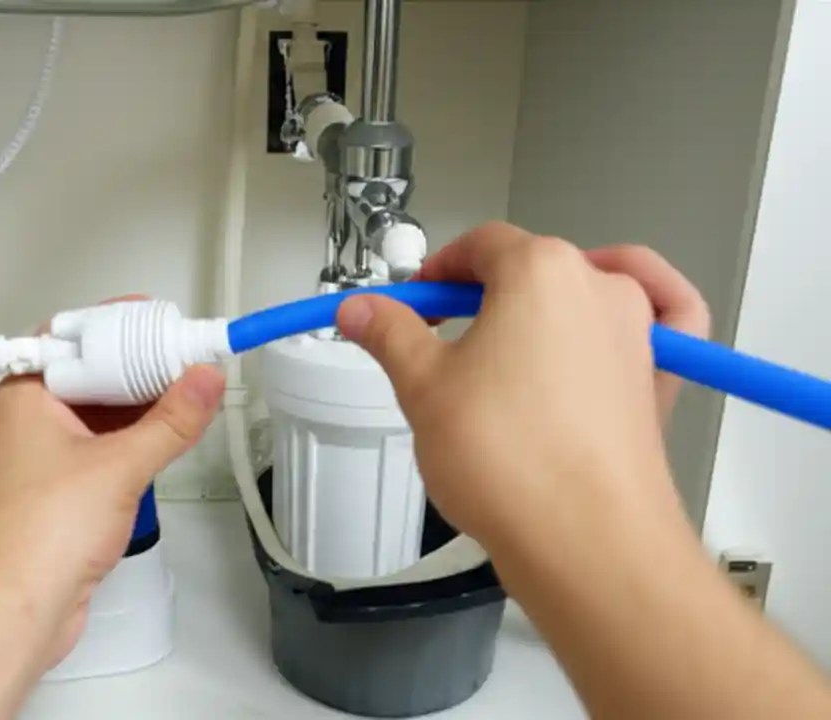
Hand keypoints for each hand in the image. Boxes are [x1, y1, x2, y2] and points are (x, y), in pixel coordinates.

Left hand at [0, 359, 223, 673]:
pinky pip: (89, 455)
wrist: (10, 610)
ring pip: (89, 418)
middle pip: (85, 378)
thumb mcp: (121, 466)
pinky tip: (155, 446)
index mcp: (22, 395)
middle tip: (180, 361)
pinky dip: (123, 446)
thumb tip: (202, 382)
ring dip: (132, 410)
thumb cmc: (34, 537)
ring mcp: (32, 462)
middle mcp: (20, 423)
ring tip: (178, 399)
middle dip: (134, 370)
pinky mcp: (47, 497)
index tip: (160, 328)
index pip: (73, 338)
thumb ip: (171, 421)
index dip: (120, 330)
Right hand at [338, 223, 693, 553]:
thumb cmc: (501, 455)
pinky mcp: (663, 378)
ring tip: (506, 357)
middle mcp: (600, 286)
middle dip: (482, 296)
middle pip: (532, 267)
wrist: (585, 539)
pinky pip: (669, 317)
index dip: (438, 272)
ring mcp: (641, 331)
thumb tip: (358, 307)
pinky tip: (622, 316)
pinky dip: (649, 304)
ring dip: (544, 310)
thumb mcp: (423, 387)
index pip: (480, 245)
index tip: (411, 311)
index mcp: (539, 270)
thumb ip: (391, 335)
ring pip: (589, 292)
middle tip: (441, 346)